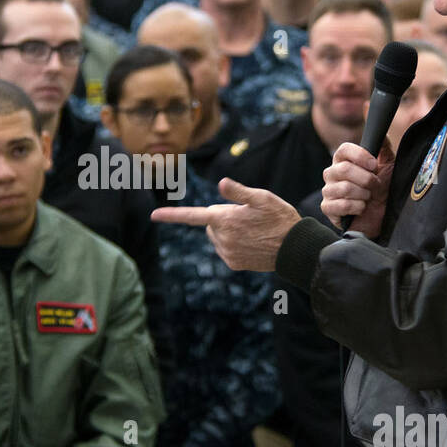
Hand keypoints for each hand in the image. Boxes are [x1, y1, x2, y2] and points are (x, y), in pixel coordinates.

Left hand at [151, 178, 299, 271]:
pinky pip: (225, 249)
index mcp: (224, 219)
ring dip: (227, 231)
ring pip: (217, 236)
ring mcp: (226, 253)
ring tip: (252, 229)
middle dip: (222, 217)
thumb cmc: (279, 217)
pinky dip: (233, 243)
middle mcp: (221, 238)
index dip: (171, 215)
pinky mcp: (233, 263)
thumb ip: (238, 192)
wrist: (293, 248)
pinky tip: (252, 241)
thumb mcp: (262, 198)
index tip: (153, 216)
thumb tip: (220, 183)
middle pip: (210, 222)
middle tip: (247, 216)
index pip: (192, 215)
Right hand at [321, 139, 393, 236]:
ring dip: (363, 195)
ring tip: (368, 198)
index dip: (360, 156)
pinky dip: (357, 207)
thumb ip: (383, 148)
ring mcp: (328, 191)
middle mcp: (331, 173)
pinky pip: (340, 205)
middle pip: (343, 169)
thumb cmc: (382, 190)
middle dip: (366, 179)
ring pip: (344, 188)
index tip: (374, 166)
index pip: (344, 150)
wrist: (381, 216)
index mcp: (343, 160)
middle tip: (375, 186)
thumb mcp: (388, 166)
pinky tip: (361, 208)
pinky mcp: (327, 208)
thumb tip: (382, 133)